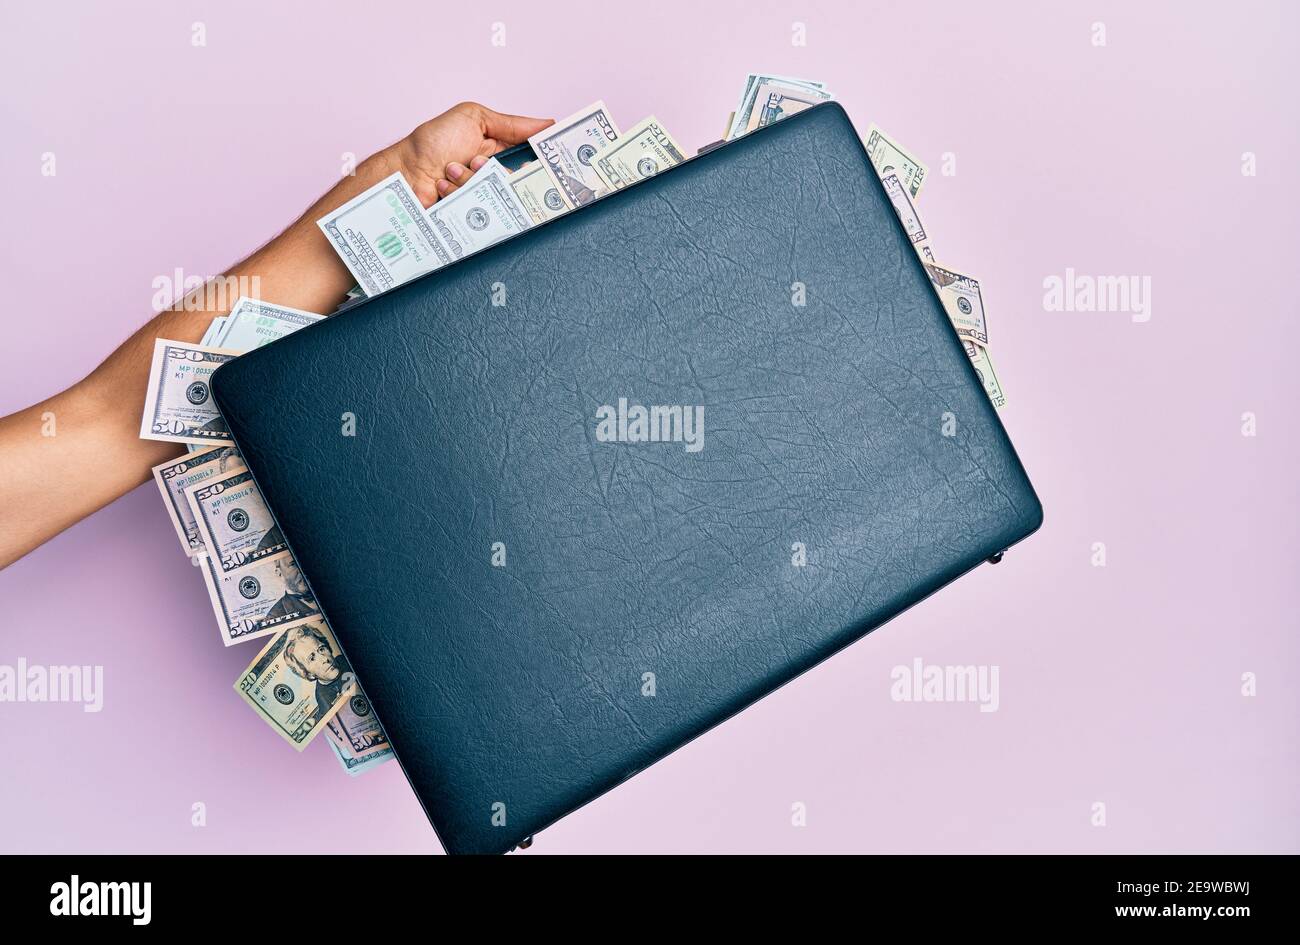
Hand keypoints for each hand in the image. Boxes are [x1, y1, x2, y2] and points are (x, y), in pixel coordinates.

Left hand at [393, 102, 553, 204]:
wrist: (406, 171)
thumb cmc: (433, 141)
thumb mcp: (474, 119)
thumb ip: (512, 124)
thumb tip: (548, 124)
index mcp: (502, 152)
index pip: (534, 159)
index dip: (544, 161)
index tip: (546, 161)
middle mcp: (497, 176)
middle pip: (520, 182)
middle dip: (496, 170)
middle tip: (476, 161)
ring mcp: (484, 196)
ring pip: (498, 196)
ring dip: (470, 178)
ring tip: (450, 169)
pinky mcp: (473, 214)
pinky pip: (480, 210)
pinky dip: (459, 193)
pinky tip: (443, 185)